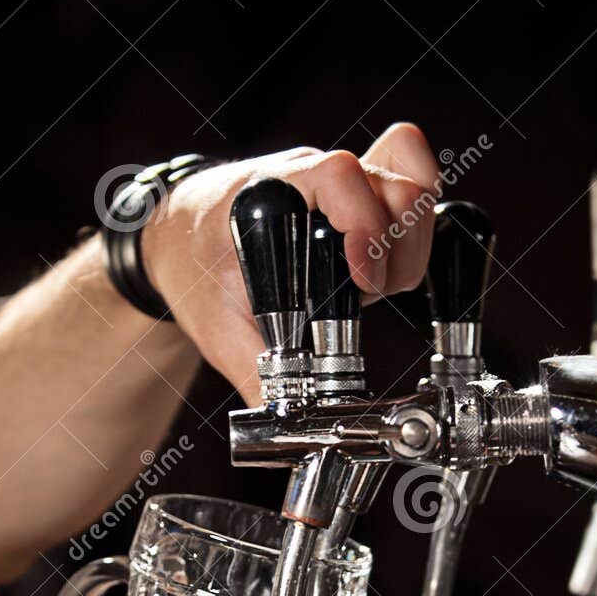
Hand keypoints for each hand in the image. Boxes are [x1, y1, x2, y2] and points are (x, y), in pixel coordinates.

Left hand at [141, 123, 439, 400]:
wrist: (179, 235)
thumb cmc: (192, 265)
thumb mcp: (214, 323)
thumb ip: (253, 373)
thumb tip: (282, 422)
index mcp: (271, 192)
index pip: (339, 175)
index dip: (364, 227)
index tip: (362, 283)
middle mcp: (313, 173)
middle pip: (395, 185)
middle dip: (397, 253)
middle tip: (365, 296)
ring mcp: (342, 177)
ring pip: (413, 187)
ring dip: (411, 245)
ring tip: (374, 286)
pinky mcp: (360, 190)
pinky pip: (413, 183)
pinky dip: (417, 226)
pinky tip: (390, 263)